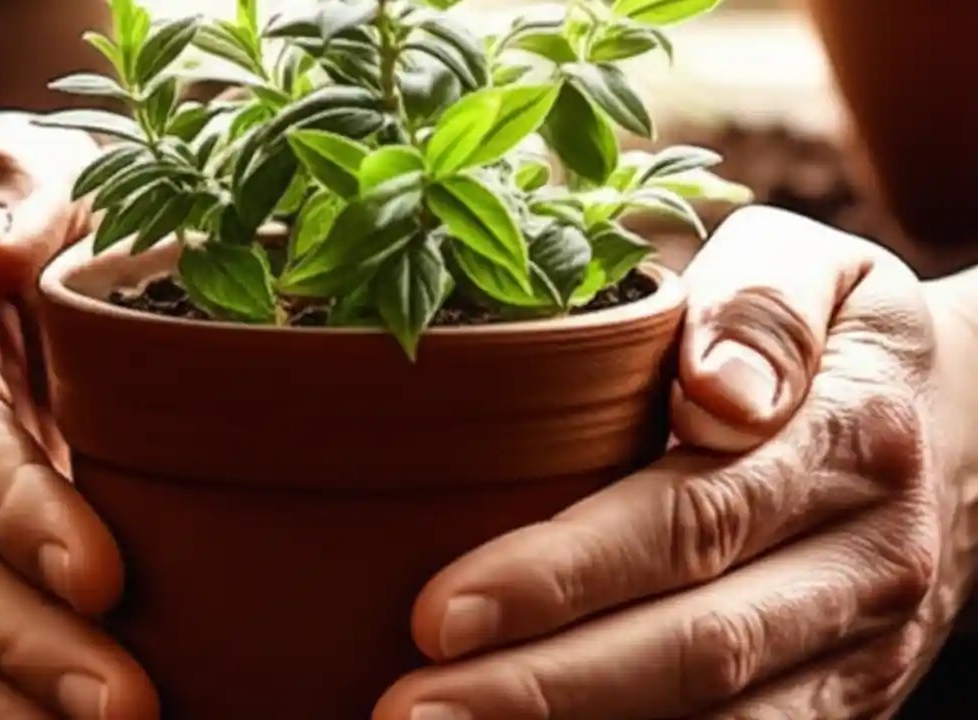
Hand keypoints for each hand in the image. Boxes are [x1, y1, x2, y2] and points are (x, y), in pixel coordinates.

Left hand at [373, 206, 974, 718]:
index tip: (441, 610)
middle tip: (409, 710)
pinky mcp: (850, 697)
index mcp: (845, 442)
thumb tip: (716, 393)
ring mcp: (863, 647)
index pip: (687, 520)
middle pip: (693, 645)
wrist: (971, 424)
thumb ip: (761, 304)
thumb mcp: (817, 266)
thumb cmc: (842, 334)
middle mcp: (864, 562)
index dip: (562, 575)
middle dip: (540, 689)